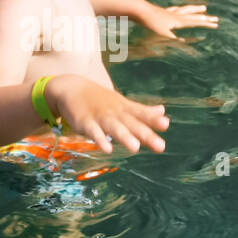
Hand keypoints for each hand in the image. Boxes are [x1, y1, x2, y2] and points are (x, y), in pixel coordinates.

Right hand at [46, 74, 168, 154]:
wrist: (72, 87)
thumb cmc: (100, 99)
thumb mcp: (123, 103)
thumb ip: (143, 111)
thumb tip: (163, 112)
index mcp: (125, 109)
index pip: (141, 114)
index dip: (153, 119)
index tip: (165, 125)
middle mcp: (115, 113)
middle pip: (132, 124)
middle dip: (146, 134)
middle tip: (160, 146)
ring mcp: (100, 117)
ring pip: (114, 128)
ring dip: (125, 137)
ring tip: (135, 148)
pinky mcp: (85, 123)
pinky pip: (93, 132)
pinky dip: (100, 140)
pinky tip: (107, 149)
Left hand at [136, 3, 218, 38]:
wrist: (139, 10)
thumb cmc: (151, 24)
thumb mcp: (163, 35)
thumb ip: (175, 40)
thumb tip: (187, 45)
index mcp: (178, 21)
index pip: (196, 22)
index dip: (206, 23)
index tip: (217, 24)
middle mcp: (176, 15)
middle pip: (193, 15)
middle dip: (205, 17)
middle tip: (215, 17)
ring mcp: (169, 12)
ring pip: (186, 10)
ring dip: (195, 10)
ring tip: (203, 8)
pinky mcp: (162, 11)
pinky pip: (175, 10)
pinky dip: (180, 10)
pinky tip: (178, 10)